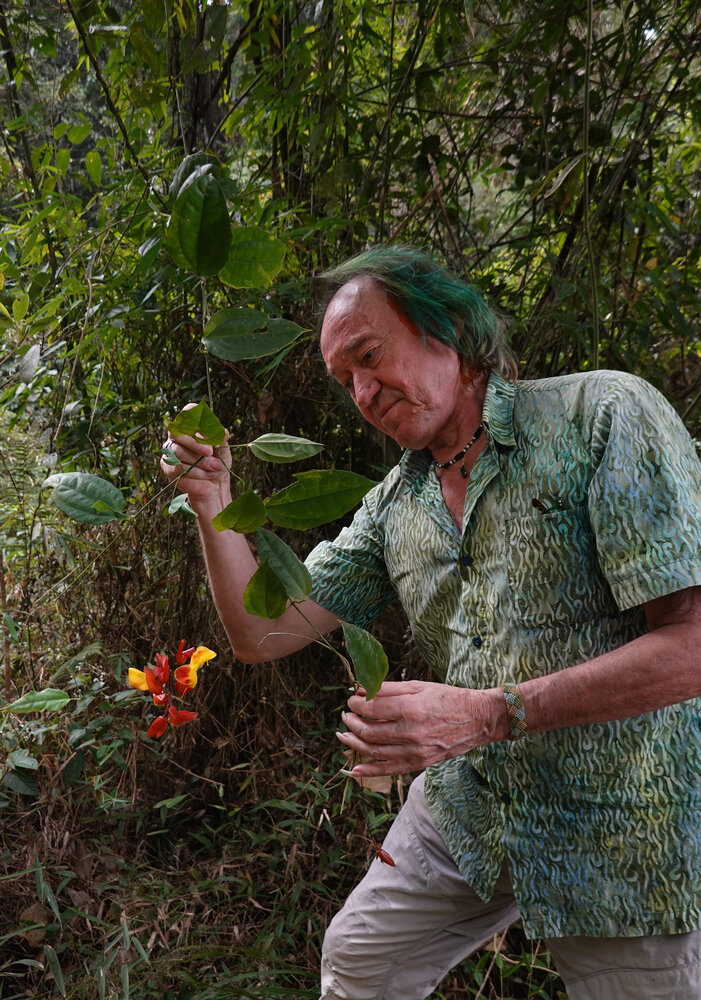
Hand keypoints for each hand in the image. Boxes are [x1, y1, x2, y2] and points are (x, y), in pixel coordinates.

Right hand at [160, 405, 232, 512]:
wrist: (214, 485)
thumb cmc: (218, 463)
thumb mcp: (224, 451)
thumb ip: (221, 441)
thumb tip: (224, 431)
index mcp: (192, 426)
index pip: (188, 411)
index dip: (195, 418)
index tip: (207, 430)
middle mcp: (178, 435)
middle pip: (177, 432)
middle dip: (195, 443)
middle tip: (209, 452)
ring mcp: (170, 450)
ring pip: (178, 451)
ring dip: (199, 461)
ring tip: (214, 467)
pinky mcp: (167, 466)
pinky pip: (177, 467)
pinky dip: (194, 472)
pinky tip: (205, 475)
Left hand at [336, 680, 500, 776]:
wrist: (478, 719)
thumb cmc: (448, 698)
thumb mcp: (418, 686)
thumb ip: (389, 689)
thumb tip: (362, 689)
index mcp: (410, 709)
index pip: (371, 709)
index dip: (355, 704)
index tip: (351, 699)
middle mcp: (411, 733)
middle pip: (369, 732)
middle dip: (351, 722)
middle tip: (346, 715)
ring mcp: (415, 751)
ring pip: (374, 752)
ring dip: (354, 744)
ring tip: (344, 735)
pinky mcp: (420, 763)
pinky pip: (389, 770)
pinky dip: (370, 771)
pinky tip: (355, 769)